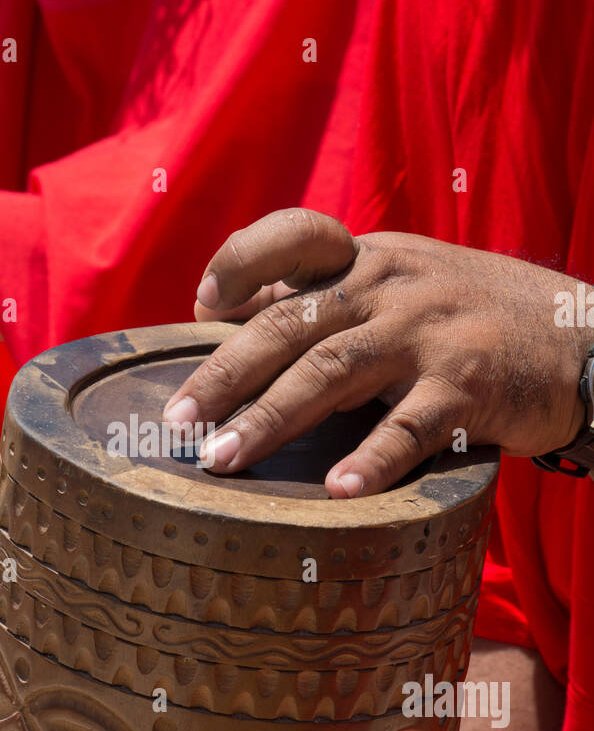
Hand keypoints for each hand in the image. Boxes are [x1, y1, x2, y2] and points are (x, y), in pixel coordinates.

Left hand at [162, 210, 591, 495]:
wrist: (577, 337)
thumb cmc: (466, 317)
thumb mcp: (396, 286)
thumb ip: (320, 297)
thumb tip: (222, 314)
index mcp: (365, 258)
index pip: (291, 237)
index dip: (240, 265)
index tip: (201, 308)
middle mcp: (389, 285)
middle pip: (291, 323)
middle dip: (226, 374)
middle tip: (177, 423)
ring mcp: (428, 331)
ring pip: (333, 370)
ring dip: (273, 418)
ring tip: (225, 461)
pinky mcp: (469, 383)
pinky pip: (412, 424)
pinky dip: (374, 457)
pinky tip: (340, 493)